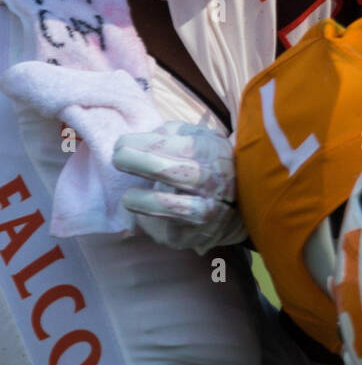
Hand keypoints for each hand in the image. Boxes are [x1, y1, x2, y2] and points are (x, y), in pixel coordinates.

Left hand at [113, 122, 246, 251]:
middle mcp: (213, 179)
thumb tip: (141, 139)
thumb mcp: (202, 139)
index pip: (176, 145)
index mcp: (212, 152)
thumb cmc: (211, 165)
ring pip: (168, 205)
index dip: (143, 143)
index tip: (121, 143)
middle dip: (139, 162)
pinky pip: (168, 225)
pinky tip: (135, 207)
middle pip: (172, 171)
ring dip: (142, 199)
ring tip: (127, 196)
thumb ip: (173, 134)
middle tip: (117, 158)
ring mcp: (207, 207)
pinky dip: (149, 215)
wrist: (241, 207)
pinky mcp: (195, 230)